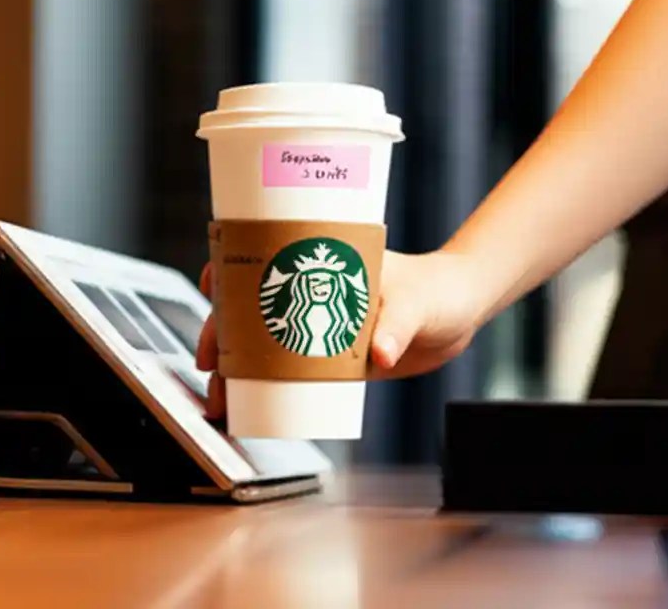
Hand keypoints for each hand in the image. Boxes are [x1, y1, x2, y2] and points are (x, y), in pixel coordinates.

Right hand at [194, 250, 485, 417]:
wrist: (459, 313)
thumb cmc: (436, 290)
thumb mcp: (416, 302)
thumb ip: (398, 326)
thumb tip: (379, 355)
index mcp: (321, 264)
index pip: (262, 258)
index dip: (230, 269)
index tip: (212, 283)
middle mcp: (310, 292)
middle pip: (250, 311)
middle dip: (220, 334)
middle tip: (208, 362)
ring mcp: (316, 326)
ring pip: (262, 346)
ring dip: (234, 371)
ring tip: (219, 400)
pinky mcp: (330, 359)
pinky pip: (288, 374)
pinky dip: (265, 392)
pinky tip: (246, 410)